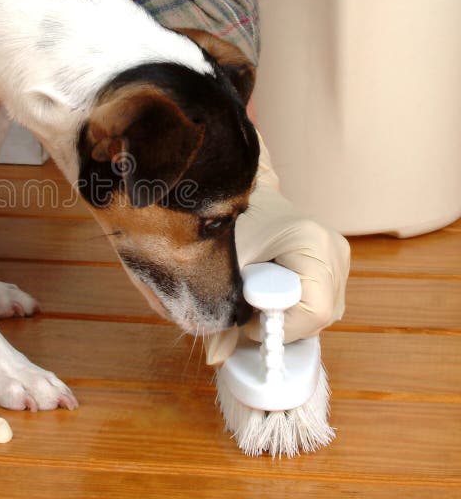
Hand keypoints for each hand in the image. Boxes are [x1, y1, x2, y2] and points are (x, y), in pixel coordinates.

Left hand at [205, 133, 350, 364]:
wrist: (246, 195)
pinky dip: (295, 307)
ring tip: (257, 298)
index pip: (315, 309)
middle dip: (284, 325)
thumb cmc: (232, 223)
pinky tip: (272, 293)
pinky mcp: (334, 261)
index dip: (280, 326)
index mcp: (312, 243)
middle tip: (248, 314)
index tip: (245, 321)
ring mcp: (338, 255)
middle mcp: (334, 250)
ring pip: (324, 312)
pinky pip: (322, 301)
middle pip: (322, 315)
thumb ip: (219, 311)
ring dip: (289, 317)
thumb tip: (216, 359)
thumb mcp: (221, 265)